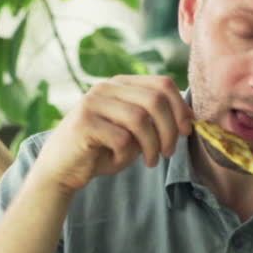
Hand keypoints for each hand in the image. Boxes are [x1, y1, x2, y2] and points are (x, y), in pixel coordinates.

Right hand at [32, 75, 193, 191]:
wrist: (62, 169)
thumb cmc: (104, 150)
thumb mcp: (135, 133)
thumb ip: (156, 121)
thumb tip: (190, 118)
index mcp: (121, 84)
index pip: (163, 83)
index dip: (181, 107)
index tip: (186, 131)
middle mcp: (106, 87)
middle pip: (155, 99)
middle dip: (170, 130)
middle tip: (169, 152)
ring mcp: (92, 102)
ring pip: (140, 119)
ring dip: (152, 145)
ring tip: (151, 161)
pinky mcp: (83, 122)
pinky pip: (121, 138)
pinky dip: (126, 154)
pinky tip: (119, 159)